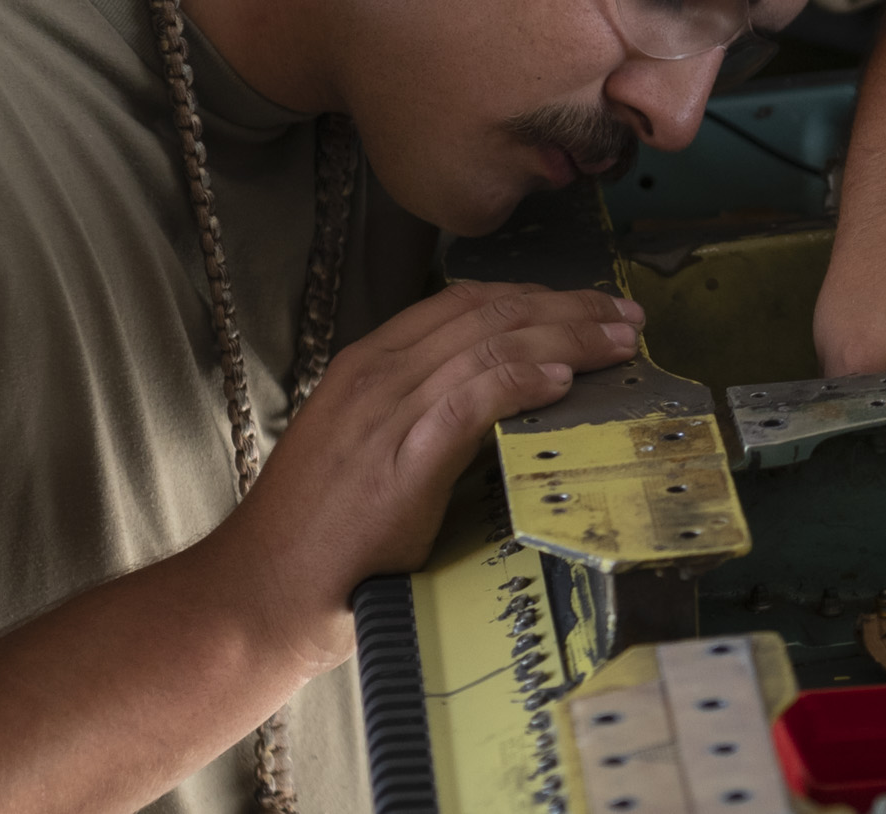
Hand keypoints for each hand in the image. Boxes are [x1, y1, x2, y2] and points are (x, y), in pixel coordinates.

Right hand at [207, 281, 643, 673]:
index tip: (582, 305)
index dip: (532, 296)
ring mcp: (387, 411)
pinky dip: (524, 379)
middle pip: (488, 314)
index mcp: (365, 364)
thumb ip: (417, 419)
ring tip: (617, 340)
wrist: (262, 588)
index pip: (462, 305)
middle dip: (565, 307)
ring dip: (566, 336)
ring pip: (493, 346)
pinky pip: (474, 398)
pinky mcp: (401, 457)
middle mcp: (376, 374)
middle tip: (623, 316)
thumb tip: (492, 411)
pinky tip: (565, 377)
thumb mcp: (363, 451)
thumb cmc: (315, 536)